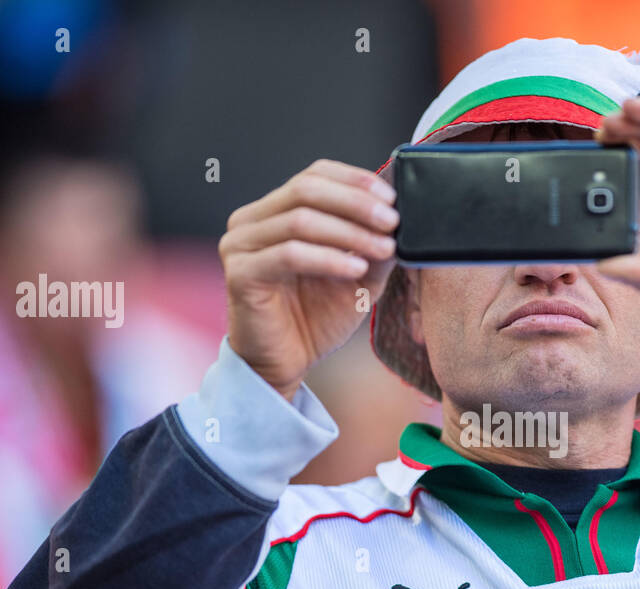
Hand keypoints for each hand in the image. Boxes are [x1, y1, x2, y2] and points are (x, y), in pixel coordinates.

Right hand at [218, 159, 399, 399]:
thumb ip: (373, 245)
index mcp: (275, 211)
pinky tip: (356, 268)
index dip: (355, 181)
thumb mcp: (357, 276)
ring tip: (383, 248)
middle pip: (307, 189)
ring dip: (349, 233)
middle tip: (392, 220)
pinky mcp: (240, 274)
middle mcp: (251, 221)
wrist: (286, 363)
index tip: (392, 198)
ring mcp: (240, 245)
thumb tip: (398, 218)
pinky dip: (329, 258)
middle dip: (357, 203)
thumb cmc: (315, 318)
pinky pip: (290, 255)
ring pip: (300, 220)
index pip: (315, 175)